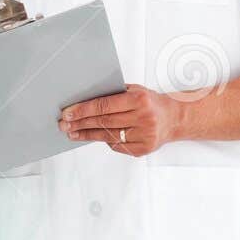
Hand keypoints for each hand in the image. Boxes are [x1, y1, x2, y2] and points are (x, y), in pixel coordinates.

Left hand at [59, 83, 183, 156]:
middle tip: (64, 124)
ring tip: (72, 132)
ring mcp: (144, 135)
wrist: (175, 118)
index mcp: (139, 100)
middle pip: (104, 122)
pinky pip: (117, 145)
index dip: (83, 110)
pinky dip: (105, 140)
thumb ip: (113, 94)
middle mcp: (143, 118)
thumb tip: (83, 99)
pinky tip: (94, 136)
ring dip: (87, 134)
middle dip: (80, 123)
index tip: (68, 112)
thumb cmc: (151, 102)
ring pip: (108, 136)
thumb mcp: (134, 90)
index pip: (104, 106)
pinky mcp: (143, 149)